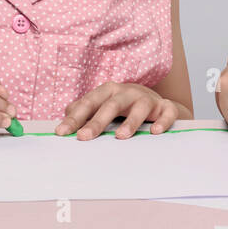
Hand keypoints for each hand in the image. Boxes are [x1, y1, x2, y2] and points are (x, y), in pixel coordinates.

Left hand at [56, 82, 180, 139]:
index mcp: (108, 91)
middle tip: (84, 137)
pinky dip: (162, 121)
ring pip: (139, 107)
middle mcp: (127, 92)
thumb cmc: (123, 107)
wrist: (156, 104)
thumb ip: (84, 112)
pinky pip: (166, 112)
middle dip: (97, 121)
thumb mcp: (102, 106)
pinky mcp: (165, 108)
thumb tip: (64, 122)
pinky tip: (155, 132)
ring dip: (130, 121)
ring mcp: (147, 99)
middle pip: (111, 105)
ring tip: (120, 136)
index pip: (88, 103)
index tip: (61, 132)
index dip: (74, 118)